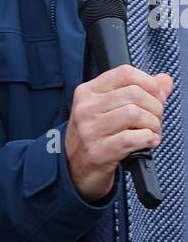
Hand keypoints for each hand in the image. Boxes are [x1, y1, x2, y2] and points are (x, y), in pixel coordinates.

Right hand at [65, 65, 171, 201]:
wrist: (76, 168)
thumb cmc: (96, 135)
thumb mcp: (110, 108)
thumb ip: (140, 90)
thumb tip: (165, 81)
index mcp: (88, 91)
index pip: (125, 73)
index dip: (149, 83)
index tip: (157, 97)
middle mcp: (86, 108)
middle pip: (134, 93)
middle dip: (155, 107)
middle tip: (156, 119)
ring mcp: (90, 130)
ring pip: (135, 113)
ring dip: (153, 124)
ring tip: (152, 131)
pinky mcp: (98, 151)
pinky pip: (132, 138)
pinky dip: (148, 139)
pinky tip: (148, 142)